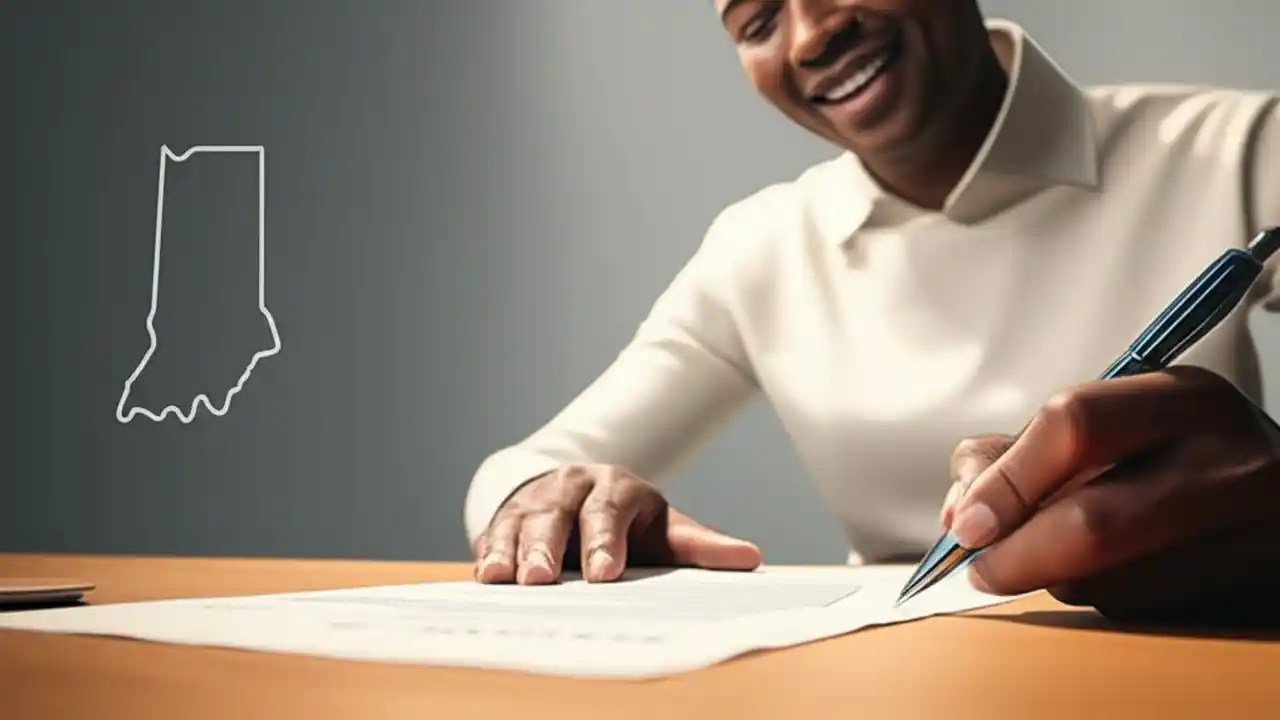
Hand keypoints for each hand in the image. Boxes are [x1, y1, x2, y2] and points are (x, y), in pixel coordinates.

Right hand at [472, 463, 761, 584]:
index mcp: (614, 488)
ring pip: (517, 523)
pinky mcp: (502, 521)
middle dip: (546, 547)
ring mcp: (532, 502)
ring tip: (502, 578)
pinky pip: (491, 536)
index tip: (604, 573)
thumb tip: (751, 559)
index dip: (604, 540)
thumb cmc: (627, 524)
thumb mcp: (664, 530)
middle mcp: (569, 488)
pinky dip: (486, 554)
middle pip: (556, 515)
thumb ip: (701, 547)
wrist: (576, 497)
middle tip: (541, 579)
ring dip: (509, 551)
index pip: (608, 510)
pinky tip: (483, 576)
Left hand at [941, 366, 1279, 623]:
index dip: (1006, 481)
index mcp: (1185, 399)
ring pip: (1107, 578)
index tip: (964, 523)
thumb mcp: (1118, 418)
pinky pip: (1136, 606)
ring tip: (1042, 556)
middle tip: (978, 567)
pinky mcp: (1247, 585)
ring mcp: (1248, 530)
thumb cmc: (1182, 450)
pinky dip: (1093, 593)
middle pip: (1091, 522)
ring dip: (1051, 578)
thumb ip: (1025, 449)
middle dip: (1016, 554)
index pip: (1075, 425)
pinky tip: (1099, 569)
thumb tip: (962, 508)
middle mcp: (1226, 460)